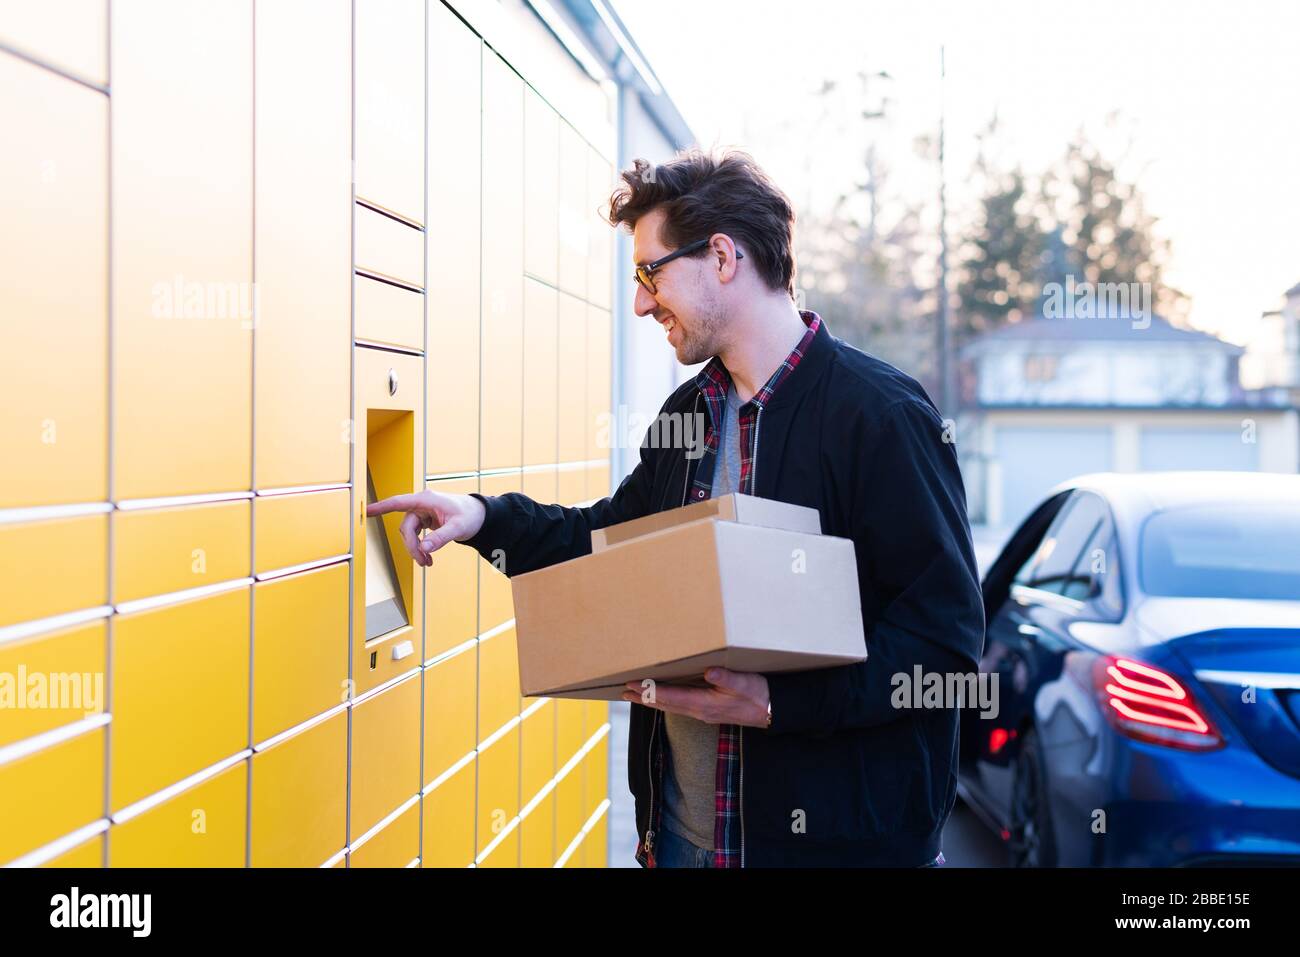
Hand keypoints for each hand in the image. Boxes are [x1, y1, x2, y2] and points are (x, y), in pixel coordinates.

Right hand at [366, 490, 486, 566]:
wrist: (480, 515)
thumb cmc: (471, 515)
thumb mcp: (458, 528)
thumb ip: (441, 538)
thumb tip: (424, 549)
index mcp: (426, 500)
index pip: (398, 503)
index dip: (381, 507)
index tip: (366, 511)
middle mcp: (421, 504)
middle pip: (406, 528)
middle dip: (412, 546)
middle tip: (423, 561)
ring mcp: (422, 512)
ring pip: (410, 534)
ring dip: (416, 549)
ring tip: (427, 562)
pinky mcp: (425, 520)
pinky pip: (416, 535)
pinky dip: (420, 547)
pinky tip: (427, 557)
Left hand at [621, 667, 769, 727]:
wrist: (773, 712)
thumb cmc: (759, 695)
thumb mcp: (745, 684)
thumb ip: (727, 678)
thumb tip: (710, 673)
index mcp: (705, 704)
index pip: (671, 697)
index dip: (651, 691)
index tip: (633, 685)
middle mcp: (700, 711)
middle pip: (666, 705)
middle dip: (645, 698)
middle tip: (625, 692)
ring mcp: (704, 713)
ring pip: (671, 707)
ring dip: (653, 701)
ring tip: (636, 696)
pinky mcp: (708, 711)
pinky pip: (680, 707)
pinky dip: (666, 702)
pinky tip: (663, 698)